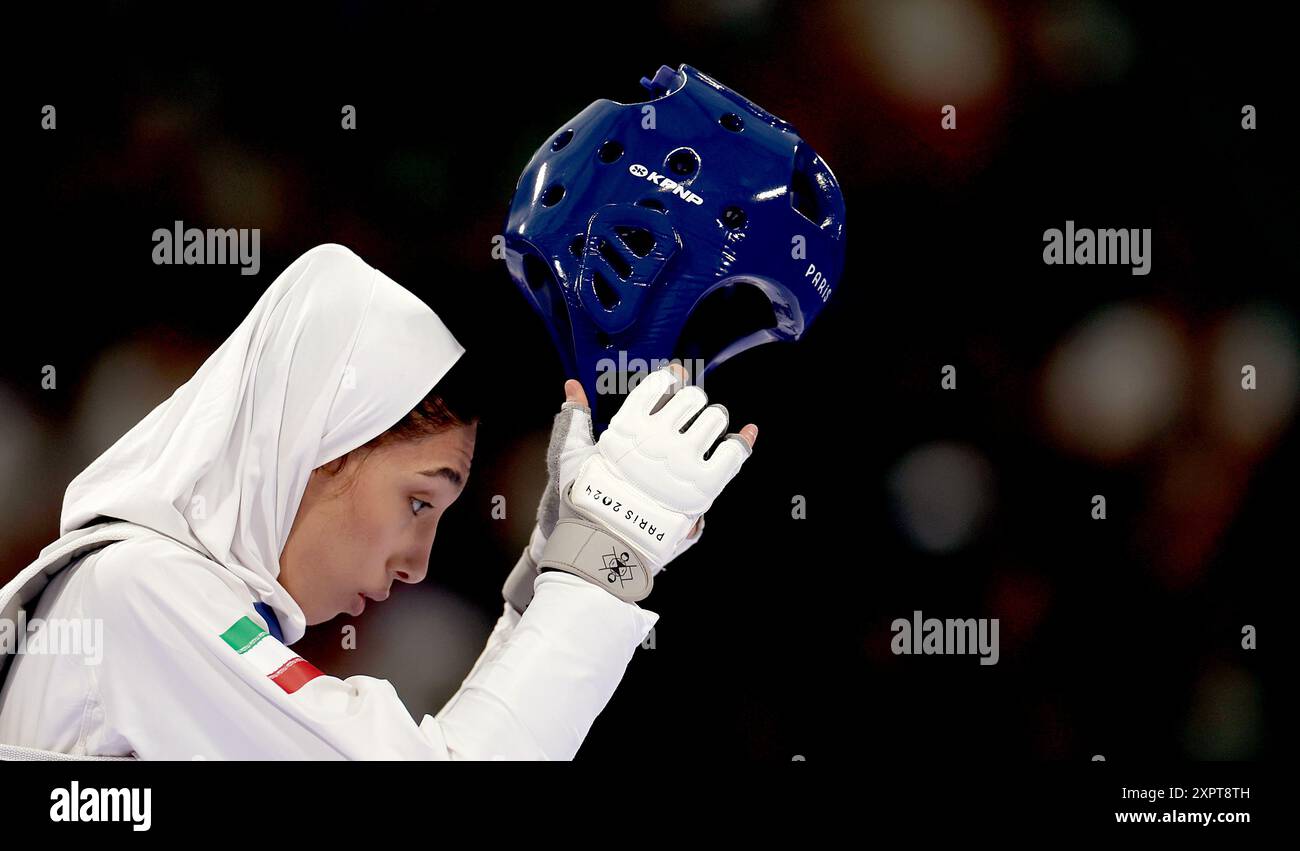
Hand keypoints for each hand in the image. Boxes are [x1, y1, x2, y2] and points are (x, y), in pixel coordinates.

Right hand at [537, 363, 756, 602]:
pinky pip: (733, 453)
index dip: (670, 378)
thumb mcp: (572, 457)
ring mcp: (681, 462)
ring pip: (713, 418)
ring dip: (713, 420)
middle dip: (692, 402)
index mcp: (625, 427)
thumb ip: (576, 418)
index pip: (657, 386)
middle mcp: (655, 439)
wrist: (606, 548)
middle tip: (691, 414)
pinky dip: (741, 442)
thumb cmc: (588, 503)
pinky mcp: (703, 486)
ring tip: (708, 431)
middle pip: (690, 398)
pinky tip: (742, 436)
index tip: (675, 379)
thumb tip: (572, 383)